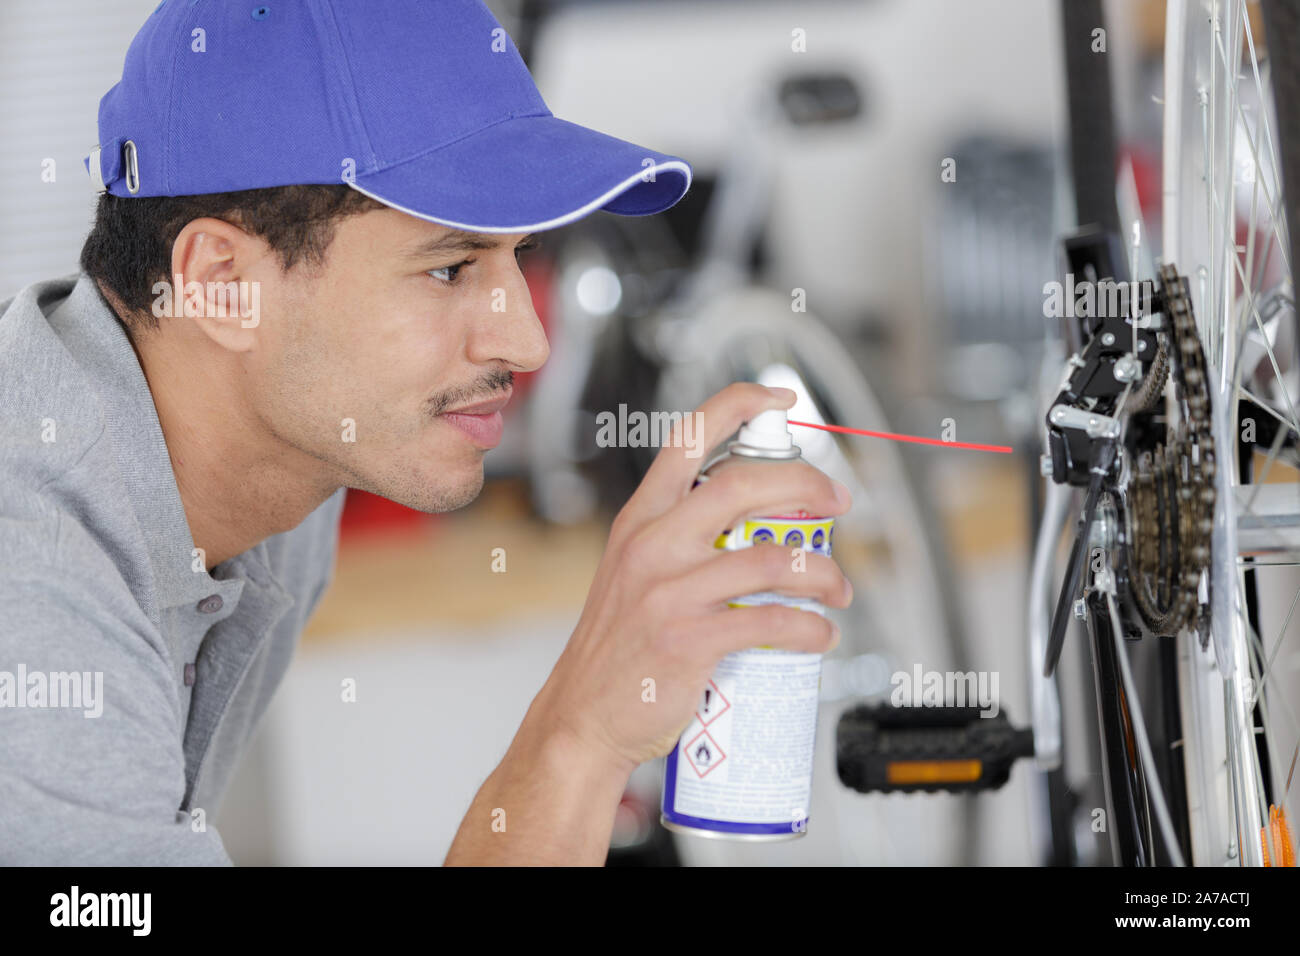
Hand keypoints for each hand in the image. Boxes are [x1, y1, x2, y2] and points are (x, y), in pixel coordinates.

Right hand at [530, 382, 853, 773]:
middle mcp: (651, 545)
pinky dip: (810, 628)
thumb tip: (751, 527)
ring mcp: (668, 591)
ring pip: (769, 559)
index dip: (738, 404)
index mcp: (640, 519)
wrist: (583, 718)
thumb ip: (677, 542)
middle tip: (838, 503)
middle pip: (743, 485)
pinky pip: (770, 622)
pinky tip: (820, 636)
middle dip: (806, 484)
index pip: (687, 436)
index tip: (780, 397)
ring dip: (822, 572)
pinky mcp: (687, 639)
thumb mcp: (632, 574)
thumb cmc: (618, 651)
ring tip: (838, 588)